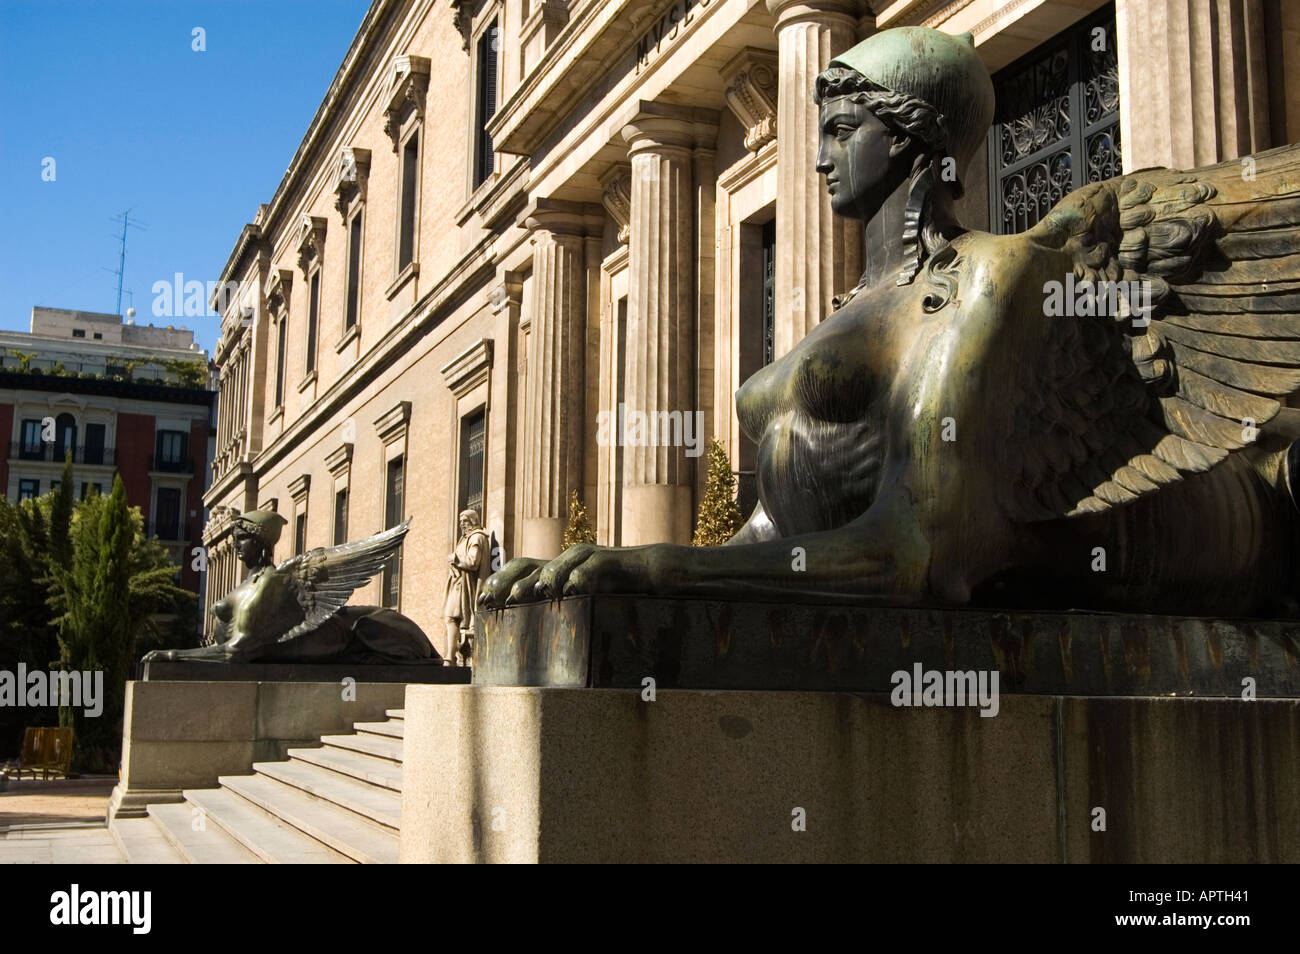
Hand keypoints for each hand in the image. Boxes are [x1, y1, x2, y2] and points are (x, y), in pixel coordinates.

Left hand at [479, 544, 684, 607]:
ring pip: (563, 559)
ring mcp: (597, 559)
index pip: (524, 572)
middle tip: (491, 600)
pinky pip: (599, 564)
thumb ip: (569, 616)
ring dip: (540, 577)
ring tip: (522, 596)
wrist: (668, 575)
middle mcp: (575, 563)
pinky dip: (583, 573)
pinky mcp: (622, 561)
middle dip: (508, 579)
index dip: (500, 583)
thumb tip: (543, 646)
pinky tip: (571, 589)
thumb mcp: (591, 607)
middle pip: (532, 562)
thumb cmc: (628, 596)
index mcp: (564, 574)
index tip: (481, 605)